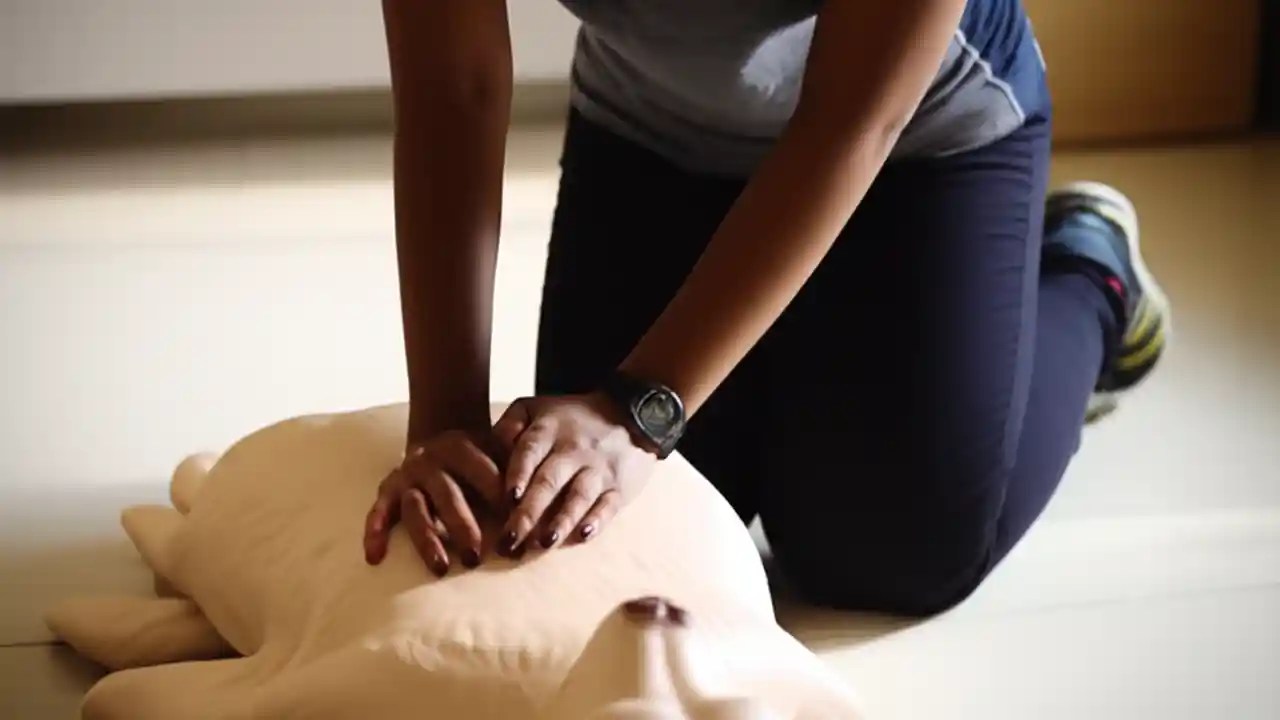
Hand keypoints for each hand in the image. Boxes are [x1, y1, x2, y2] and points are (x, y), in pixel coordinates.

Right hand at [362, 429, 504, 575]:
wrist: (440, 436)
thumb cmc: (479, 454)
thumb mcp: (497, 448)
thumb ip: (517, 463)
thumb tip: (545, 496)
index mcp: (460, 446)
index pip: (482, 471)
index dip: (498, 495)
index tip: (515, 522)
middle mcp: (430, 460)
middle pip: (447, 495)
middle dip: (463, 526)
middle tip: (477, 555)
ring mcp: (407, 476)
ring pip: (415, 508)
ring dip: (428, 539)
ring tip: (441, 567)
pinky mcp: (388, 490)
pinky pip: (377, 512)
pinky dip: (374, 533)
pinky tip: (375, 558)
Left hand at [491, 393, 657, 554]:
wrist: (628, 415)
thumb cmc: (570, 419)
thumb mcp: (536, 408)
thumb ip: (507, 427)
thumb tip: (486, 452)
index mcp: (548, 430)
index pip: (530, 451)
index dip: (518, 474)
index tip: (507, 499)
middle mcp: (573, 450)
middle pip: (549, 481)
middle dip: (528, 513)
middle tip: (509, 540)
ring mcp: (598, 469)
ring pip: (578, 496)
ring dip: (561, 521)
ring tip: (544, 543)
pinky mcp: (619, 488)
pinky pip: (608, 506)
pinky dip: (596, 521)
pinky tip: (583, 536)